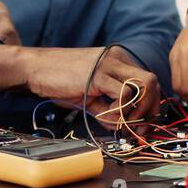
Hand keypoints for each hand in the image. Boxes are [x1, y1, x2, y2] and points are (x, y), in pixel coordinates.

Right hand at [0, 45, 159, 120]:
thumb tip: (123, 127)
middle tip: (138, 129)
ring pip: (142, 87)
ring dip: (134, 112)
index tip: (143, 124)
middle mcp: (117, 58)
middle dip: (150, 110)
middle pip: (152, 82)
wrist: (34, 68)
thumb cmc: (60, 80)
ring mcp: (108, 64)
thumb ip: (108, 107)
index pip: (148, 80)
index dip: (151, 105)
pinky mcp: (97, 75)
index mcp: (117, 59)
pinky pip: (122, 95)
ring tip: (117, 123)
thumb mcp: (89, 95)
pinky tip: (104, 116)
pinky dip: (118, 112)